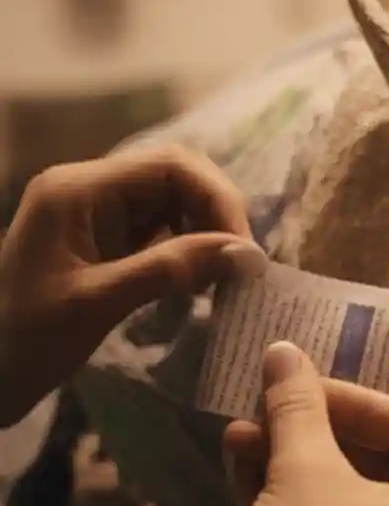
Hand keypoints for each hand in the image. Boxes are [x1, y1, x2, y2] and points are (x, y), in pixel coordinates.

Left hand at [0, 146, 264, 424]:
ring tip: (224, 279)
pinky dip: (190, 252)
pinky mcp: (104, 241)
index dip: (218, 199)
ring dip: (208, 235)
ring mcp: (96, 215)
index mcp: (78, 189)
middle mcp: (89, 189)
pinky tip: (198, 285)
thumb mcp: (98, 303)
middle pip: (178, 177)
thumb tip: (248, 252)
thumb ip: (171, 269)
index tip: (244, 250)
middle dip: (217, 215)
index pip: (172, 164)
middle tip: (241, 265)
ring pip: (175, 204)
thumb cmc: (24, 340)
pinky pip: (162, 231)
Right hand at [216, 342, 388, 505]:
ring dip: (300, 461)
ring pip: (361, 498)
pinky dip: (306, 503)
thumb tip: (284, 349)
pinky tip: (246, 471)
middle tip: (272, 406)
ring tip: (241, 436)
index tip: (305, 384)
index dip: (359, 397)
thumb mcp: (302, 470)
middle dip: (320, 430)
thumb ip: (301, 404)